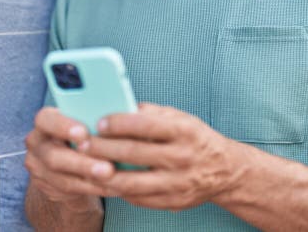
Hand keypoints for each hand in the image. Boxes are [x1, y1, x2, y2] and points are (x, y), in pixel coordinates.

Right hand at [24, 107, 118, 205]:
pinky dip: (93, 189)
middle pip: (54, 156)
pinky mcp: (45, 186)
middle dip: (83, 164)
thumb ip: (93, 120)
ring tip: (114, 182)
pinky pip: (70, 191)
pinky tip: (112, 188)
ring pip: (62, 179)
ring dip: (91, 181)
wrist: (69, 159)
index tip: (84, 133)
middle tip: (108, 169)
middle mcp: (36, 143)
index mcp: (45, 120)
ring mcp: (38, 167)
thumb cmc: (84, 131)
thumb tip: (121, 117)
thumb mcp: (84, 121)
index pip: (46, 120)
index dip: (63, 127)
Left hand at [81, 103, 244, 210]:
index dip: (118, 123)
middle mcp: (181, 157)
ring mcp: (177, 183)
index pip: (145, 125)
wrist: (225, 171)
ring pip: (131, 182)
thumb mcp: (180, 118)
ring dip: (104, 174)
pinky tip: (103, 180)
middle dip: (103, 148)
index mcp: (183, 131)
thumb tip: (117, 105)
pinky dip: (117, 190)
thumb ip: (150, 112)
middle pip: (134, 153)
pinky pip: (138, 198)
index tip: (98, 122)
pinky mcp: (171, 202)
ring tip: (86, 165)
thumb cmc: (195, 139)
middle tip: (82, 143)